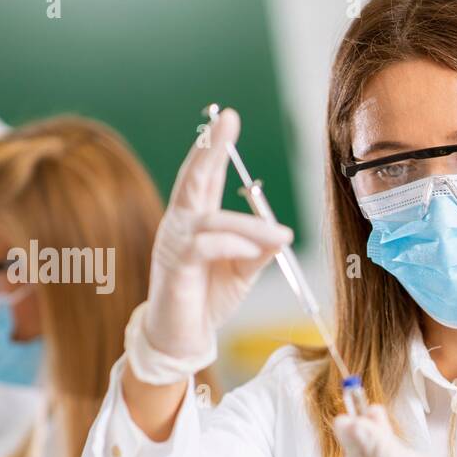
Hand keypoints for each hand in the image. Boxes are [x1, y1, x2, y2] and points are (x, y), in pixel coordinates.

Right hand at [143, 108, 291, 358]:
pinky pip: (203, 247)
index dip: (215, 148)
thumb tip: (281, 233)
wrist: (181, 337)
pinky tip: (250, 251)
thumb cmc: (206, 299)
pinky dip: (230, 245)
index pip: (205, 177)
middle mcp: (180, 224)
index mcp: (196, 220)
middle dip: (210, 148)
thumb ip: (259, 251)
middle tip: (226, 120)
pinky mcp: (175, 268)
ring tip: (282, 238)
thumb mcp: (242, 271)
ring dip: (250, 227)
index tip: (228, 118)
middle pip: (193, 179)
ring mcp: (174, 244)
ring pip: (211, 219)